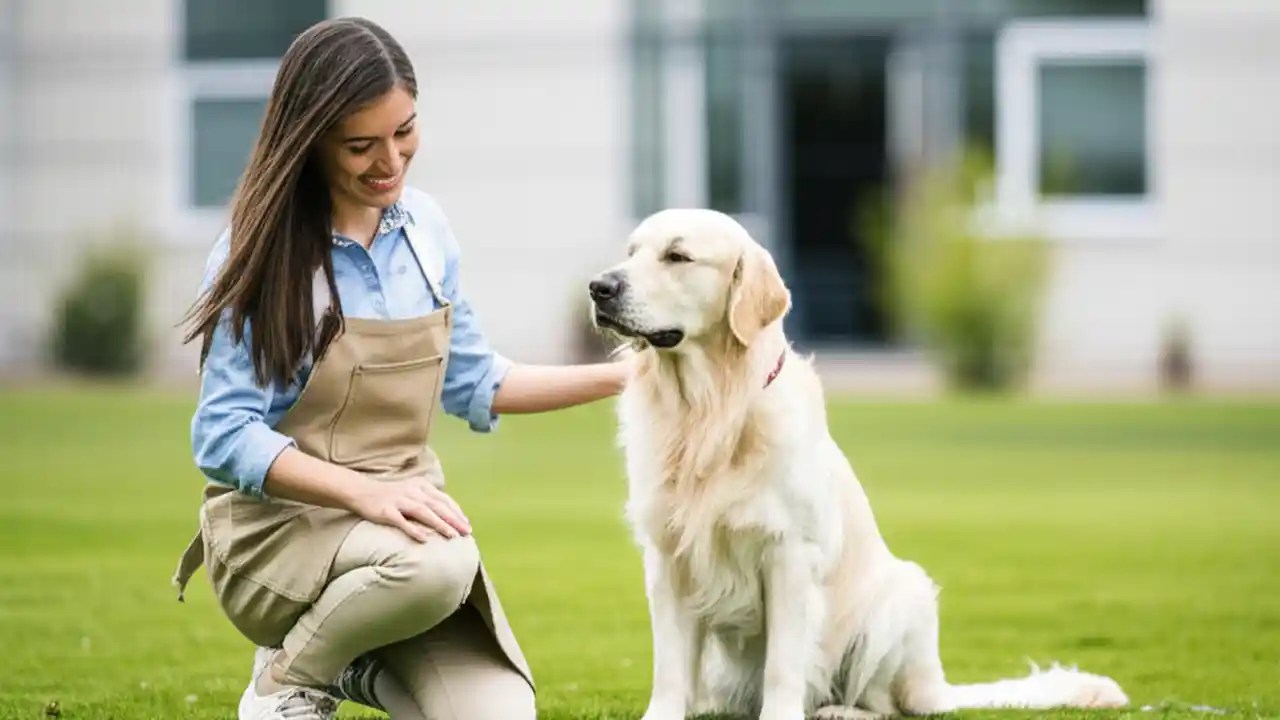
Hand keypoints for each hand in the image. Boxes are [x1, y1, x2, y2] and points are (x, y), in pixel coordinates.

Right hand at [346, 476, 471, 541]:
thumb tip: (447, 515)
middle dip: (454, 519)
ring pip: (423, 512)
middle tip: (466, 532)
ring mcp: (399, 500)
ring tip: (451, 536)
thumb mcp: (412, 491)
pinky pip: (402, 521)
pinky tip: (424, 539)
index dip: (456, 512)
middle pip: (437, 506)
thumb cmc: (391, 495)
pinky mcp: (386, 511)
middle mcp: (412, 491)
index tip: (467, 524)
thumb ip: (428, 500)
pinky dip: (413, 529)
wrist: (361, 491)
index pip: (443, 499)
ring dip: (439, 524)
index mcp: (421, 485)